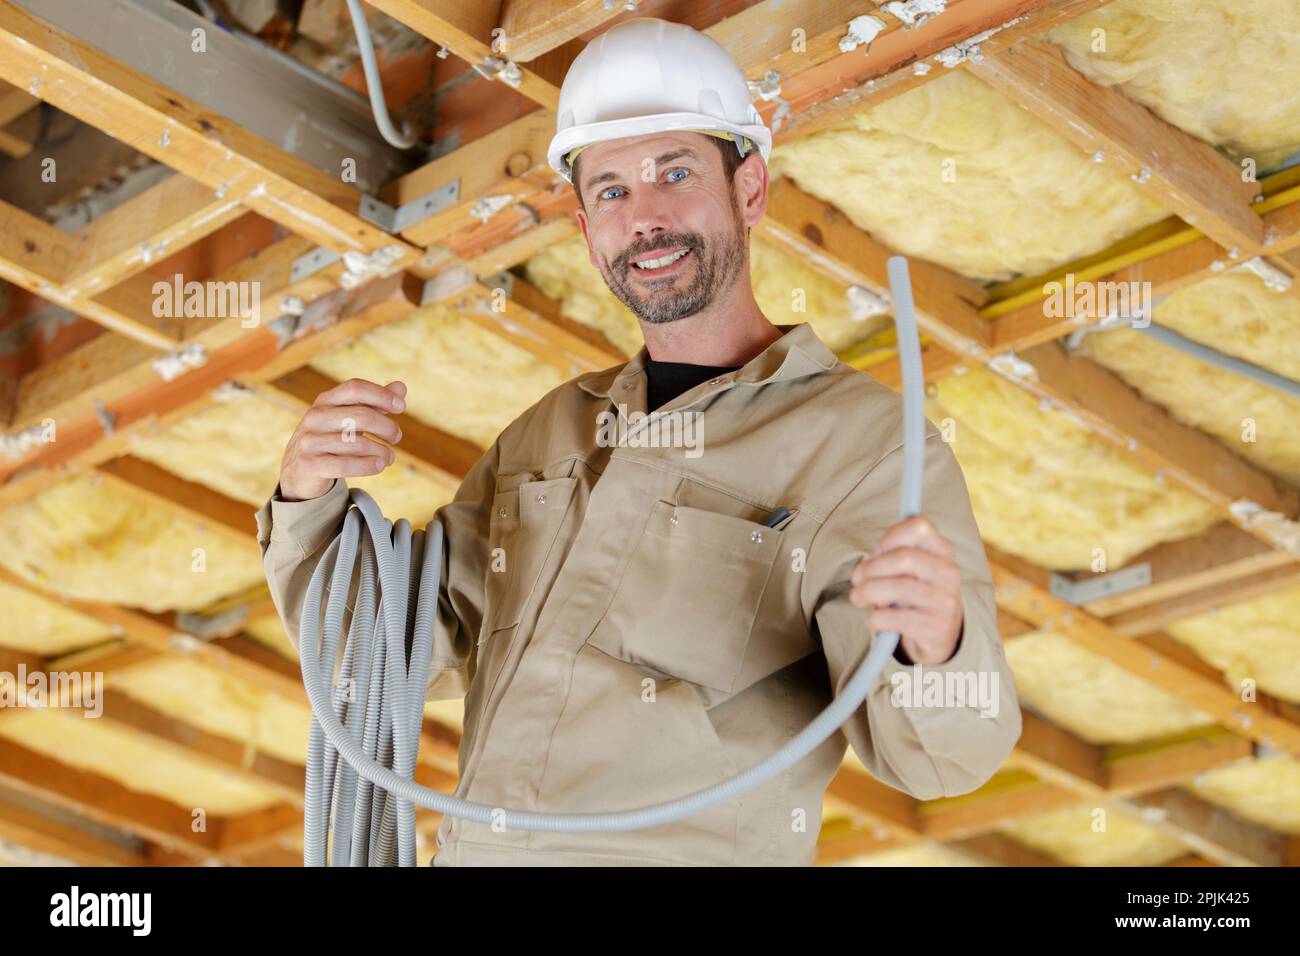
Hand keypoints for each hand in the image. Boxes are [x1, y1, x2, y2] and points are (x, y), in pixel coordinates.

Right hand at [277, 378, 406, 501]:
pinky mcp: (309, 465)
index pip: (355, 388)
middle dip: (387, 427)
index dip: (381, 395)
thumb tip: (401, 387)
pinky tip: (379, 466)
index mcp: (325, 401)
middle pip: (362, 415)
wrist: (299, 471)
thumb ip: (374, 403)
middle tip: (396, 437)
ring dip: (382, 452)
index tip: (401, 407)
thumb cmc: (331, 439)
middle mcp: (315, 417)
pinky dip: (368, 466)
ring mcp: (310, 441)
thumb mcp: (349, 417)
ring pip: (357, 444)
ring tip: (389, 457)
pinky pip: (345, 465)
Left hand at [848, 515, 963, 664]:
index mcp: (942, 551)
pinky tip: (873, 619)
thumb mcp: (909, 569)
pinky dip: (878, 618)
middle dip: (872, 568)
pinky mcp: (937, 626)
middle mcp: (948, 573)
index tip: (876, 550)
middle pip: (905, 558)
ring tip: (858, 597)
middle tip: (857, 579)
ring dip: (870, 591)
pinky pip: (900, 618)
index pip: (920, 527)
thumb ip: (891, 557)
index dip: (891, 535)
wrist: (939, 632)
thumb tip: (866, 567)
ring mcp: (945, 600)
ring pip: (901, 587)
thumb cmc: (914, 592)